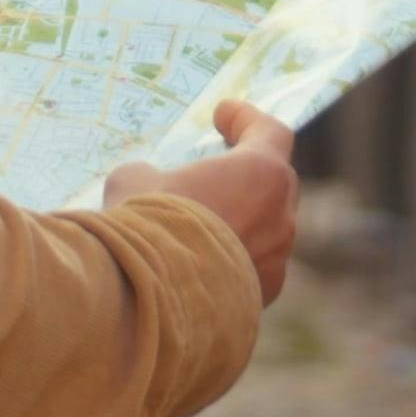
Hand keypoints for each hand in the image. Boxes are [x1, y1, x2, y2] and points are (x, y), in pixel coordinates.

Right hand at [107, 102, 297, 303]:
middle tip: (214, 168)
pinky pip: (252, 266)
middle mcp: (281, 216)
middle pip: (273, 182)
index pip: (270, 132)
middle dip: (245, 173)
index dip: (246, 119)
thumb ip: (153, 174)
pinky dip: (231, 258)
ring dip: (239, 220)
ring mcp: (277, 260)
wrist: (151, 302)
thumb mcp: (134, 180)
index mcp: (261, 173)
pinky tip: (197, 264)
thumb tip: (147, 182)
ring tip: (198, 224)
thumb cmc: (147, 224)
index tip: (223, 114)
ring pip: (265, 229)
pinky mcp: (263, 297)